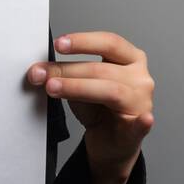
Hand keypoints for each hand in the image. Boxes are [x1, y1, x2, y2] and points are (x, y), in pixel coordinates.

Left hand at [27, 30, 153, 183]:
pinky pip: (142, 124)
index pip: (109, 43)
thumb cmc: (97, 108)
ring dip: (77, 88)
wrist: (108, 141)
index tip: (58, 44)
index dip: (83, 42)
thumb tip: (38, 70)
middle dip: (67, 70)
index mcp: (130, 59)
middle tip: (42, 74)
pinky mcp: (138, 128)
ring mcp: (142, 102)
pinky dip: (144, 122)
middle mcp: (140, 78)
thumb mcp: (79, 84)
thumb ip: (65, 74)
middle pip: (101, 69)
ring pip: (111, 90)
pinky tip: (145, 119)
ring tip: (53, 88)